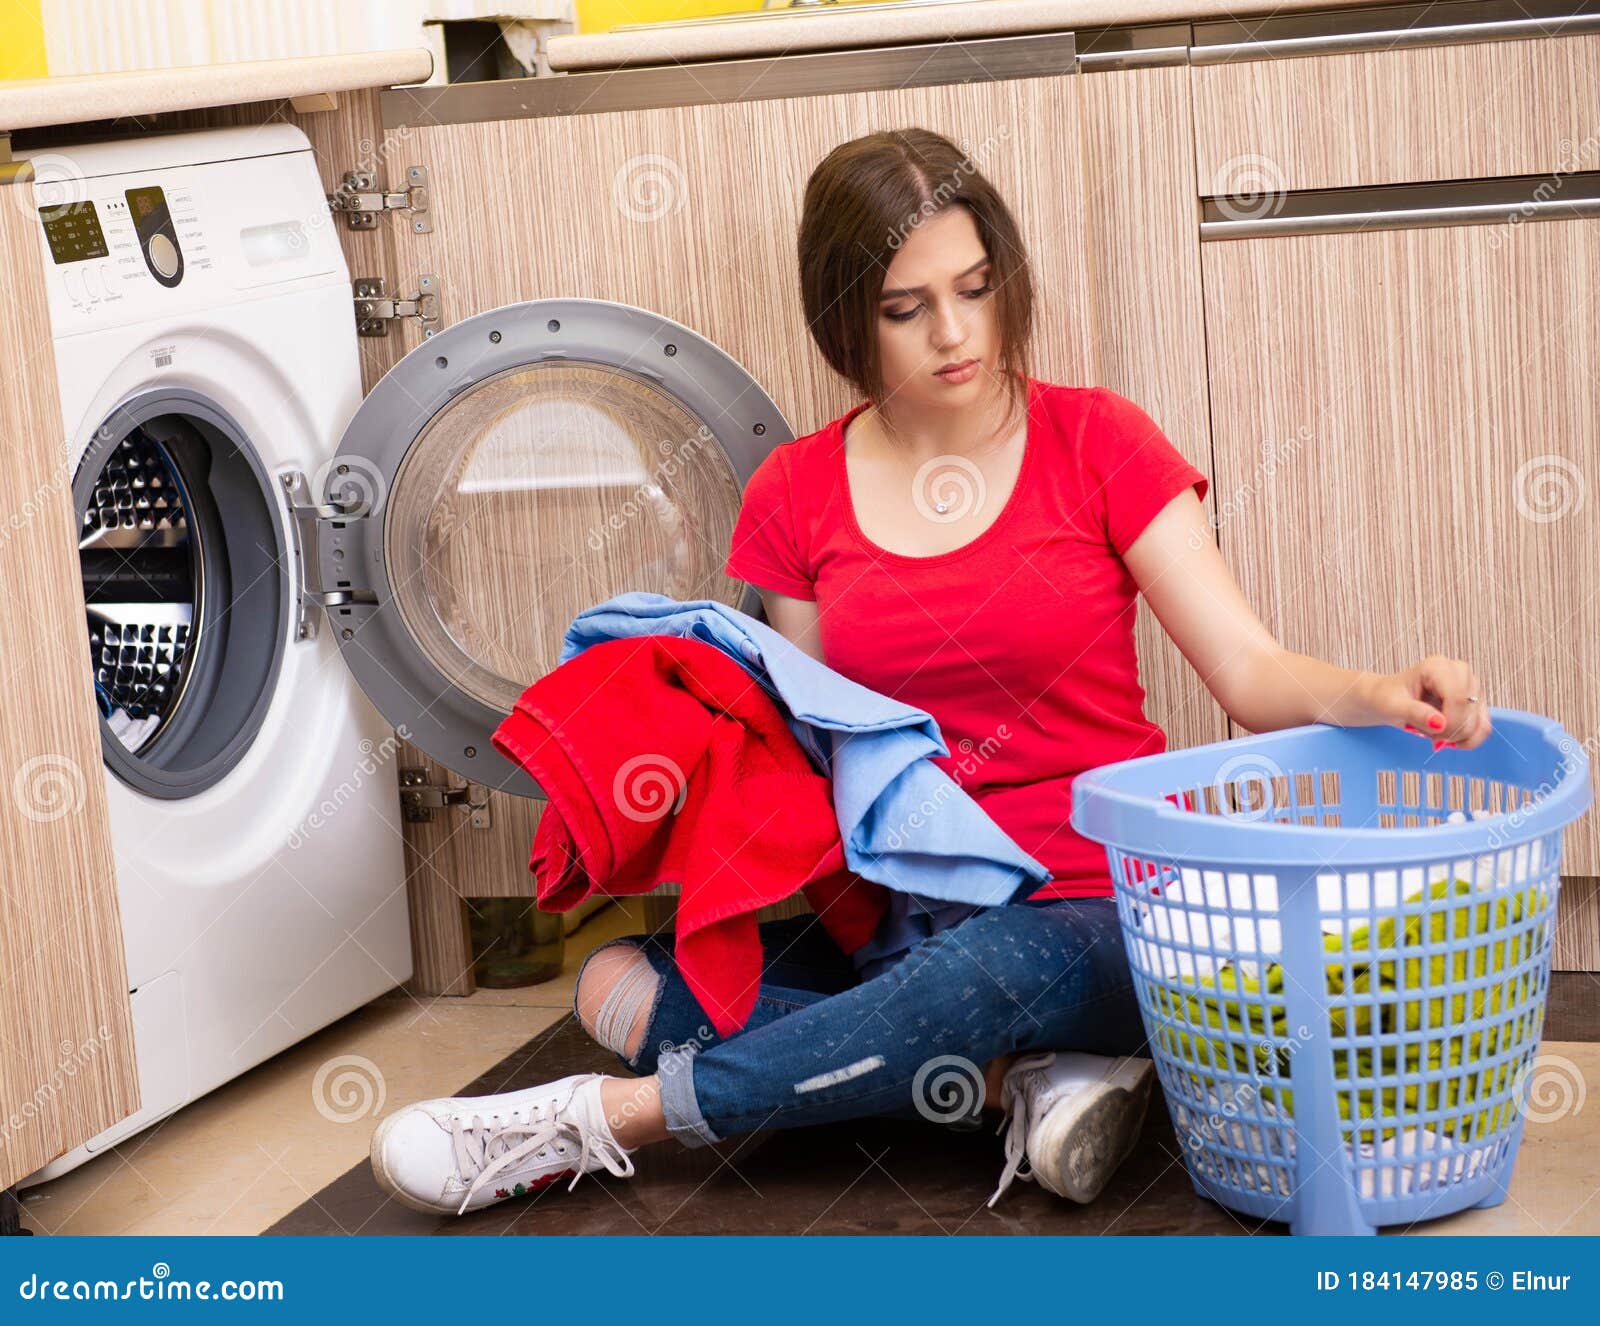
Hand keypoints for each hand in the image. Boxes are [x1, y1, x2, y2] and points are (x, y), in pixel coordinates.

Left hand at [1364, 655, 1490, 749]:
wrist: (1388, 699)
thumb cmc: (1387, 698)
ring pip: (1480, 722)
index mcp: (1438, 667)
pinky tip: (1449, 740)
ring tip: (1436, 736)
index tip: (1433, 737)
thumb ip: (1415, 713)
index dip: (1449, 723)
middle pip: (1470, 710)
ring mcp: (1471, 686)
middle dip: (1452, 732)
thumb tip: (1439, 723)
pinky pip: (1483, 727)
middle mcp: (1459, 671)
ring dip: (1459, 738)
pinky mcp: (1476, 702)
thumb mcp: (1392, 706)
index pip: (1457, 698)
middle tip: (1430, 737)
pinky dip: (1469, 740)